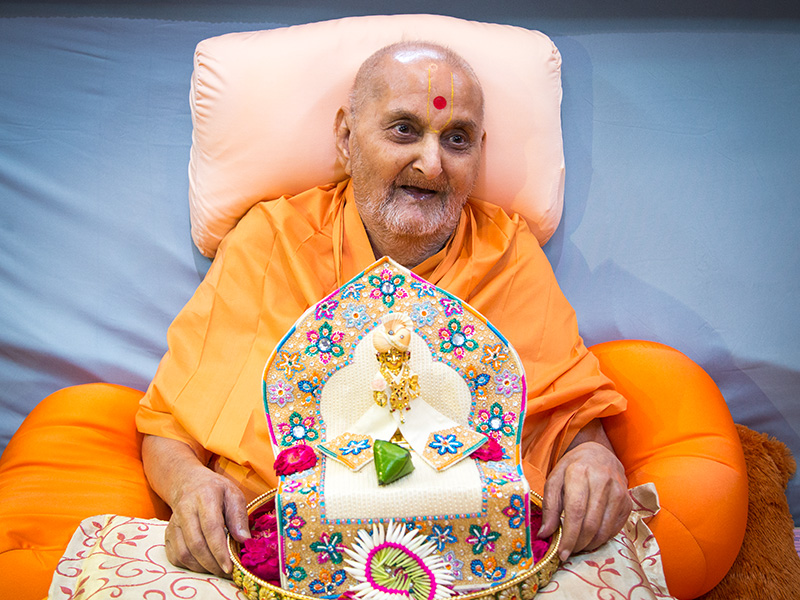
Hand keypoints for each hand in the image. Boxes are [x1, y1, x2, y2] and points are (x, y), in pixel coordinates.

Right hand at [141, 435, 250, 576]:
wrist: (188, 482)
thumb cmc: (215, 490)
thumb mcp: (233, 494)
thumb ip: (239, 516)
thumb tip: (244, 540)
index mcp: (205, 496)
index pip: (211, 528)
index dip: (220, 550)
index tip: (230, 566)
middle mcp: (185, 510)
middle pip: (196, 544)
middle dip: (212, 564)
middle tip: (227, 572)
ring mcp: (173, 522)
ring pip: (184, 553)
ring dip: (202, 567)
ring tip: (217, 569)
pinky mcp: (168, 533)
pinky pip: (176, 556)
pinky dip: (190, 566)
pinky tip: (204, 564)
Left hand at [538, 440, 630, 561]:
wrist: (600, 454)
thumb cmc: (573, 468)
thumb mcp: (555, 479)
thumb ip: (549, 506)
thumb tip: (544, 534)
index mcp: (580, 473)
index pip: (575, 511)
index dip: (568, 536)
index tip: (561, 553)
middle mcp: (602, 482)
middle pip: (590, 524)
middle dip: (578, 544)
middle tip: (568, 552)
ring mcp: (618, 492)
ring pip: (604, 530)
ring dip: (589, 544)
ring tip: (578, 546)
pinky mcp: (628, 502)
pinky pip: (614, 529)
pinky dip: (601, 539)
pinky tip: (591, 538)